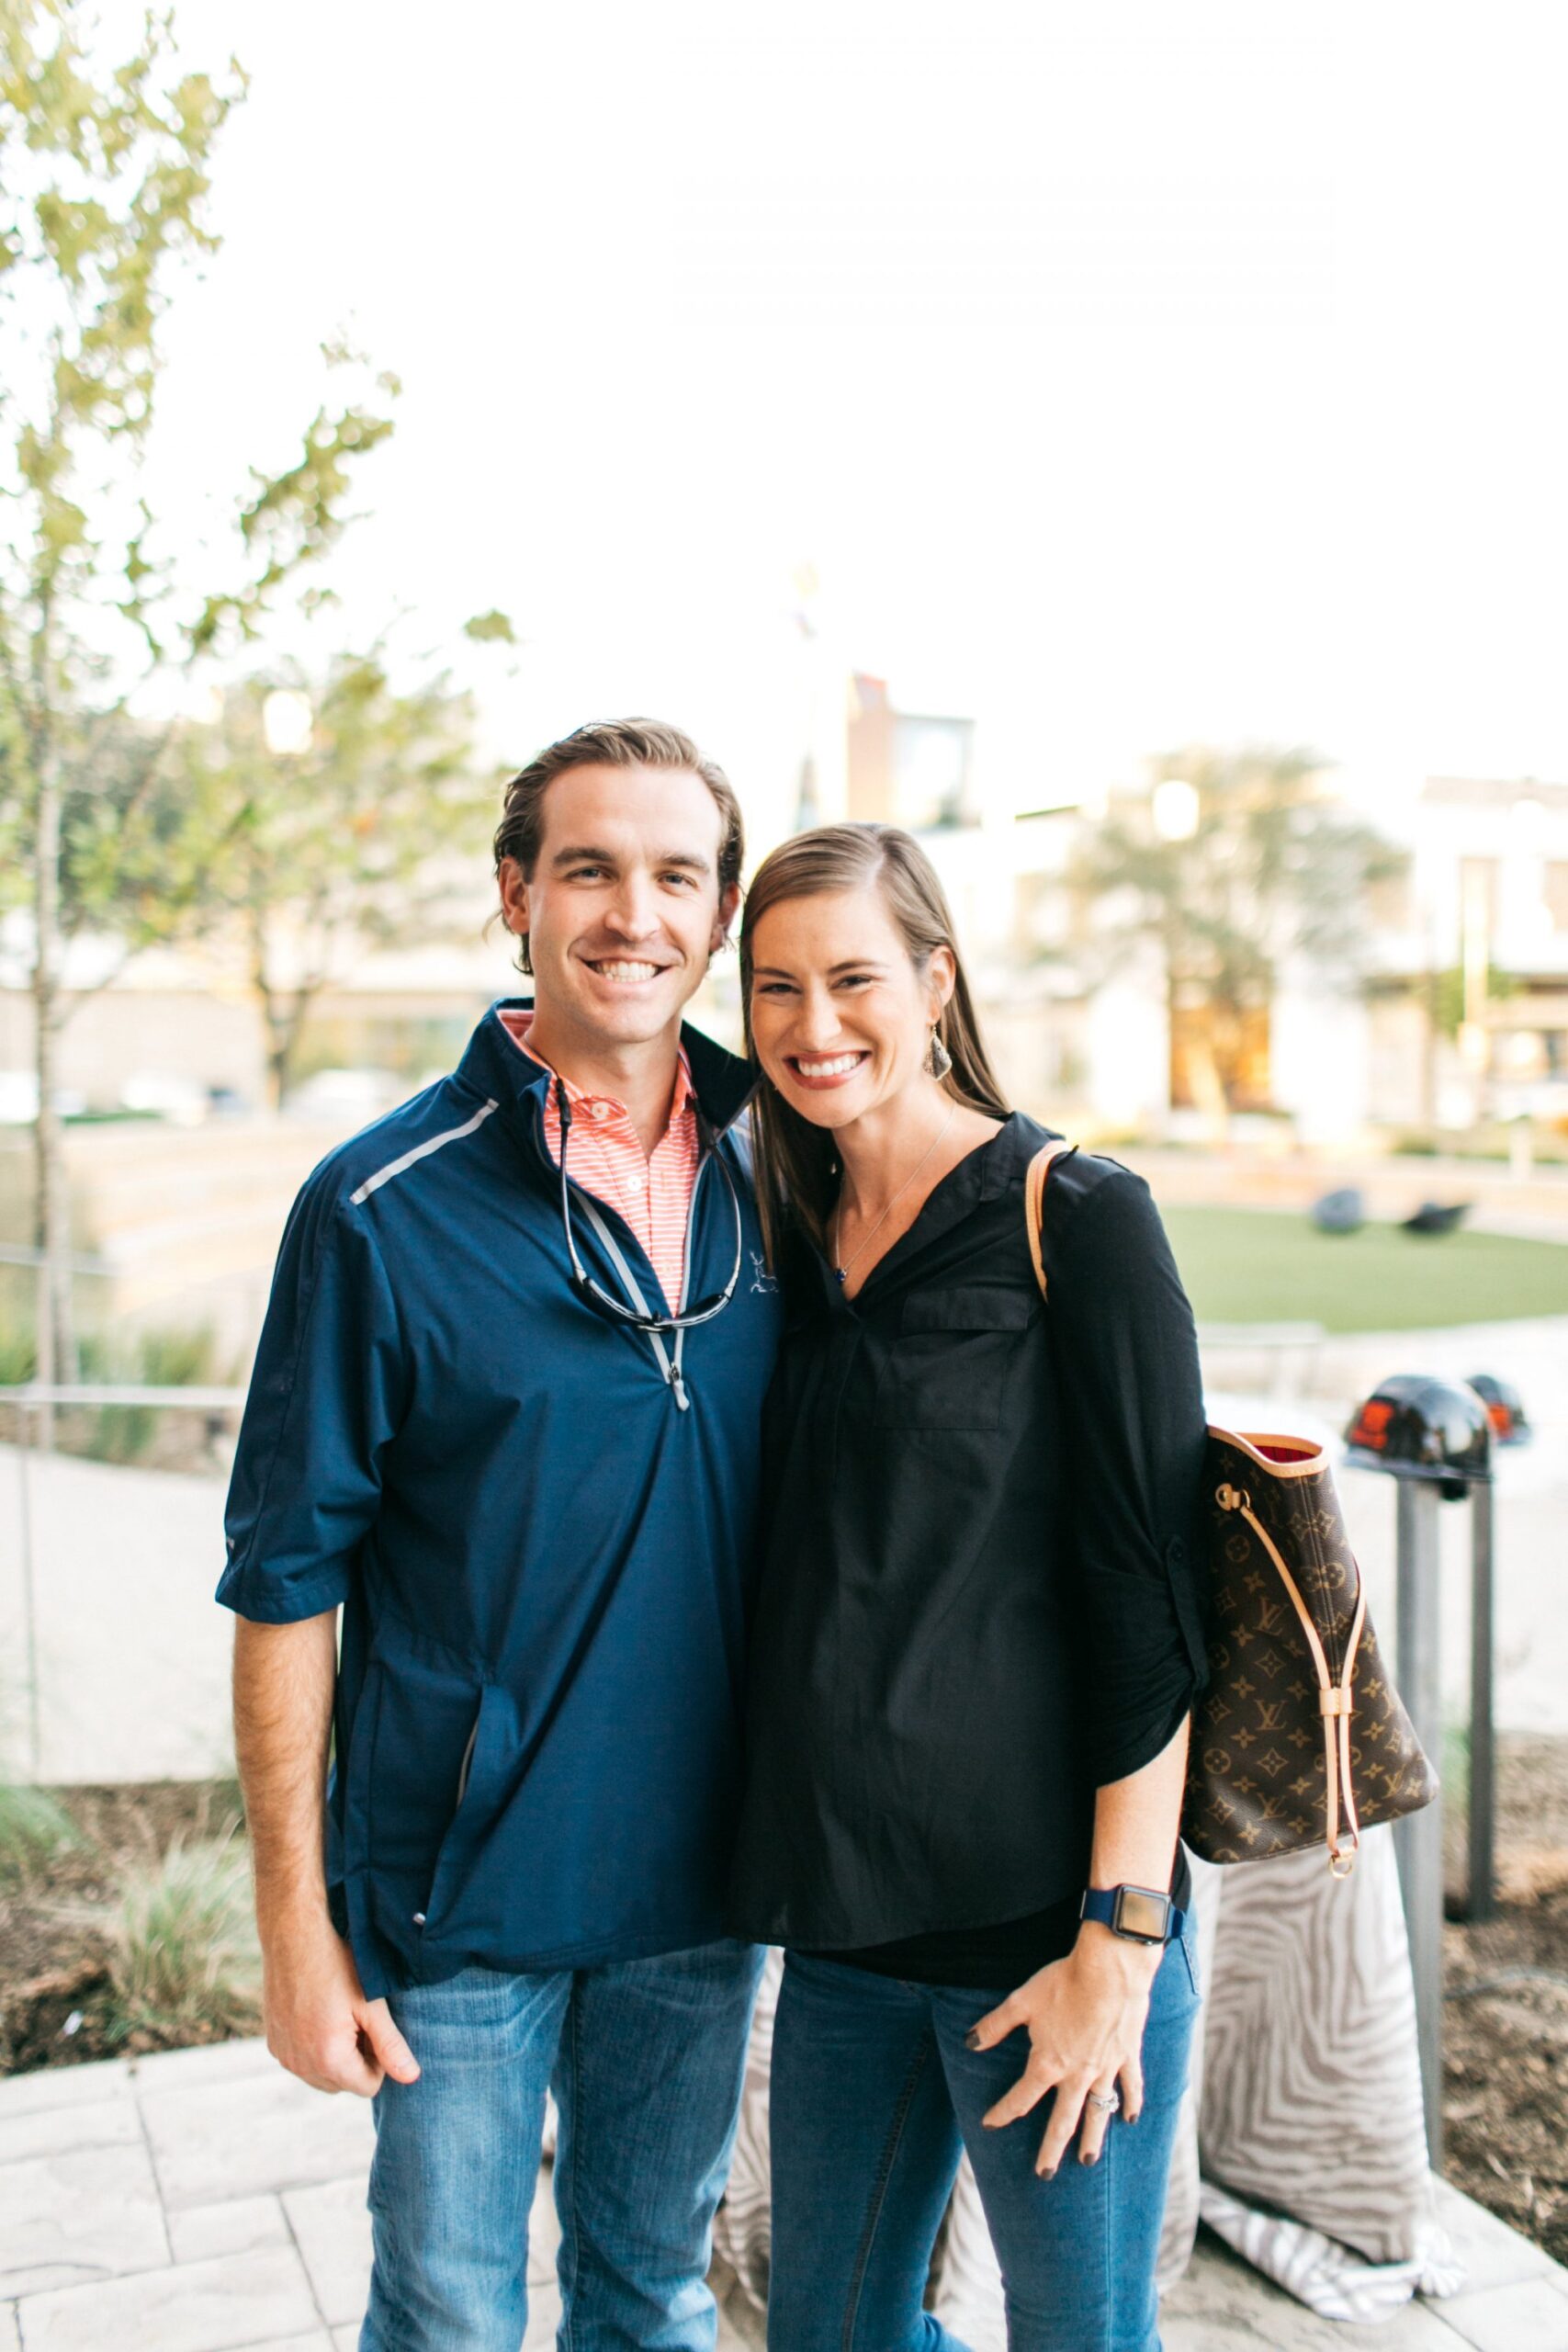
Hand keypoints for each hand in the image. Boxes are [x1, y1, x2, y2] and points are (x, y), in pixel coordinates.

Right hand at [260, 1909, 419, 2097]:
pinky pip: (301, 2061)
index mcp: (328, 2060)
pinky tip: (319, 2014)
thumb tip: (412, 2078)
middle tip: (359, 2019)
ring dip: (336, 2056)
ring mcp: (283, 2056)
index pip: (368, 2086)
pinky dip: (314, 2048)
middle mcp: (300, 2066)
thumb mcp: (371, 2004)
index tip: (375, 2026)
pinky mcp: (273, 2043)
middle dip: (357, 2059)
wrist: (293, 1937)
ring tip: (340, 2016)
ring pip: (321, 2076)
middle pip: (344, 2084)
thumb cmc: (337, 1967)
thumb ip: (391, 2045)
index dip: (379, 2058)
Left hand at [965, 1924, 1160, 2176]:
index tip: (990, 2124)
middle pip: (1062, 2120)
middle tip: (1044, 2173)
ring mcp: (1105, 2069)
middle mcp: (1077, 2075)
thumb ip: (995, 2026)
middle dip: (1051, 2149)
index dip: (1003, 2111)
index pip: (1021, 2097)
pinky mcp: (1127, 2056)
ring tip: (1086, 2160)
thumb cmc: (1064, 1982)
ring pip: (1097, 2112)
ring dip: (1091, 2138)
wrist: (1110, 1970)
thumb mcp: (1021, 2002)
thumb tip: (970, 2043)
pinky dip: (1131, 2103)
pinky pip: (1130, 2087)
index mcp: (1048, 2063)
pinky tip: (1130, 2119)